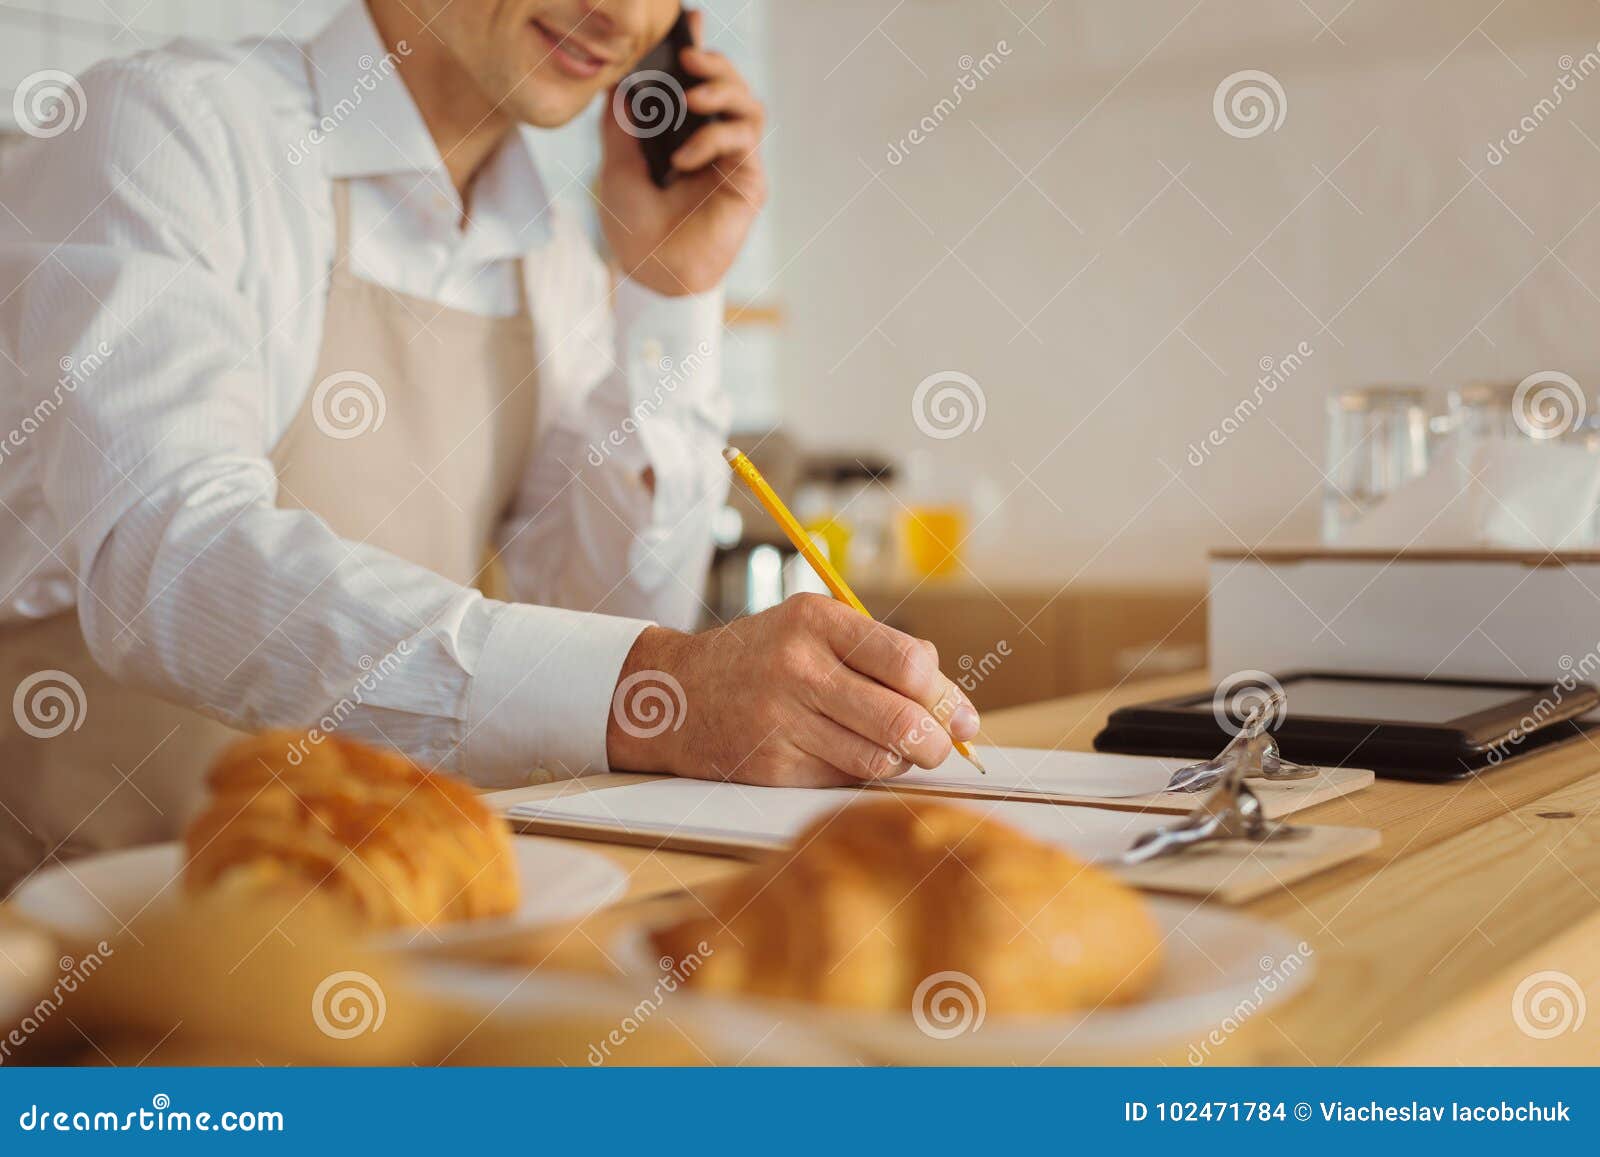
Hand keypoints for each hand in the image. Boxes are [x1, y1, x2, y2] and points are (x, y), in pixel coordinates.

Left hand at [598, 8, 765, 296]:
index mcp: (684, 131)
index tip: (690, 20)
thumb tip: (622, 83)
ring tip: (692, 98)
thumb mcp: (616, 164)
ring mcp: (734, 161)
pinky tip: (684, 158)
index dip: (698, 48)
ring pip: (749, 105)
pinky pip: (742, 142)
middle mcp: (714, 141)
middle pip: (731, 85)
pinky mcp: (748, 182)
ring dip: (723, 92)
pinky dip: (712, 139)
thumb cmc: (633, 223)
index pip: (698, 81)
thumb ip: (621, 124)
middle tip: (690, 58)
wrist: (650, 271)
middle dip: (715, 64)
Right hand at [606, 594, 981, 785]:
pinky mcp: (772, 765)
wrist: (676, 694)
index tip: (963, 718)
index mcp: (818, 621)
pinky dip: (860, 774)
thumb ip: (882, 656)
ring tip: (895, 750)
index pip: (911, 662)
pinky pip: (844, 779)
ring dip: (900, 762)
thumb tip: (958, 710)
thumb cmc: (762, 659)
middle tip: (941, 748)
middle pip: (902, 719)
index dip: (947, 697)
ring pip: (879, 758)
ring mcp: (782, 719)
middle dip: (937, 742)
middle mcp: (799, 667)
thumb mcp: (813, 630)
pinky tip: (848, 756)